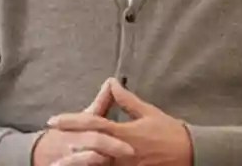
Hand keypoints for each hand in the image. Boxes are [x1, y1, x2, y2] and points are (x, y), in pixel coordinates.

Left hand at [48, 79, 192, 165]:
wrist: (190, 153)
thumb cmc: (169, 131)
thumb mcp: (148, 112)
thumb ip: (127, 100)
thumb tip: (112, 83)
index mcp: (125, 132)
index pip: (94, 123)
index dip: (72, 121)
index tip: (54, 120)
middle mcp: (123, 150)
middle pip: (90, 149)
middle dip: (69, 148)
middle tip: (51, 146)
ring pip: (99, 165)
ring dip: (80, 163)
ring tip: (62, 162)